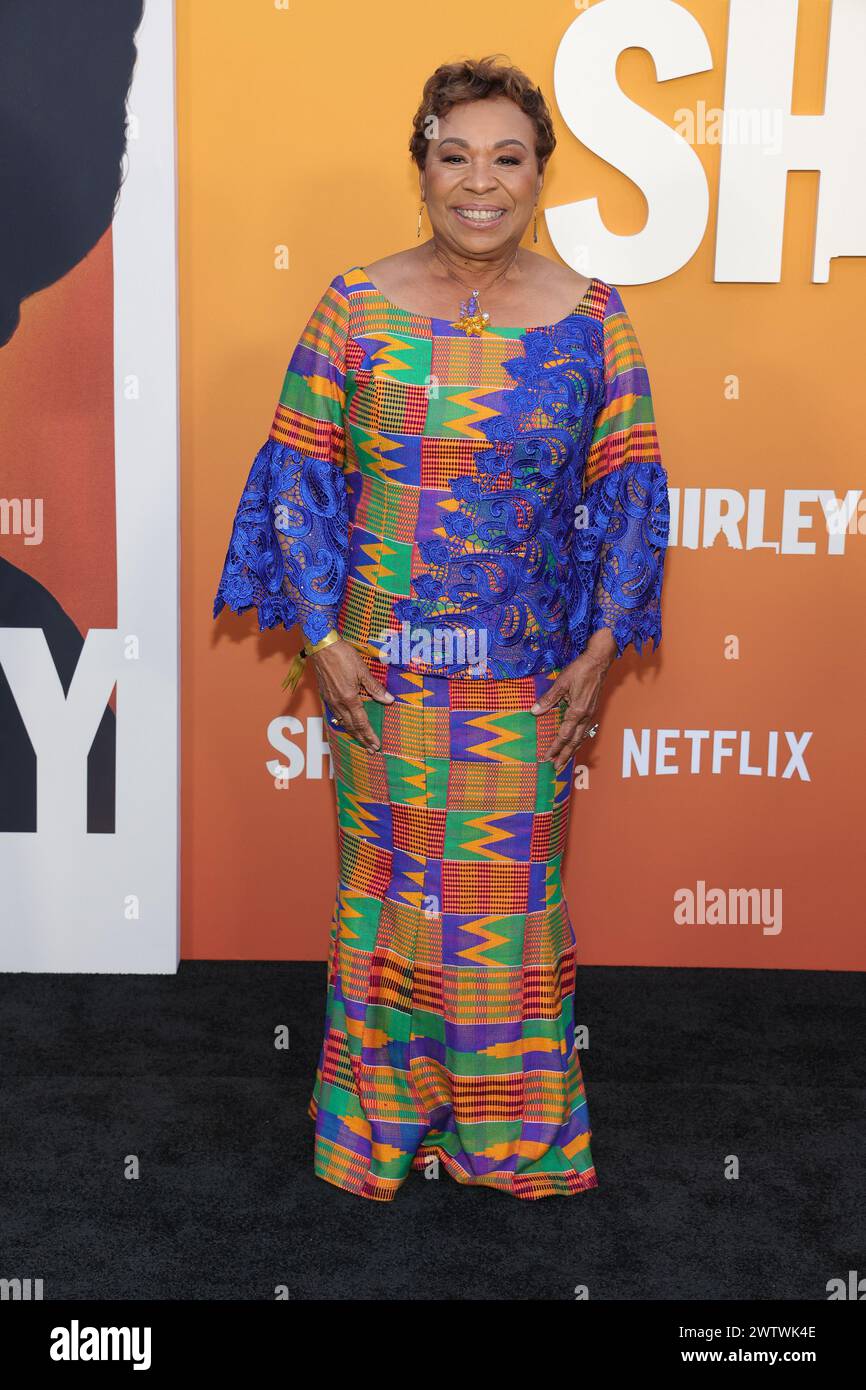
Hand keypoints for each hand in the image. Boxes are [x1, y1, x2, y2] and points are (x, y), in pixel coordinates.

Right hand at [310, 639, 392, 750]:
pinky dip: (343, 722)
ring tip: (360, 741)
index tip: (376, 745)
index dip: (369, 735)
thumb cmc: (343, 655)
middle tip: (370, 750)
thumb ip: (375, 688)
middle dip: (362, 739)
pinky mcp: (325, 695)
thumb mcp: (363, 670)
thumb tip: (389, 700)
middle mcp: (338, 703)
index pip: (362, 722)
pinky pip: (335, 714)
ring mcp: (330, 700)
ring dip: (352, 733)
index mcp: (349, 698)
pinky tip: (345, 724)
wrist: (322, 647)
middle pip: (351, 726)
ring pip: (342, 722)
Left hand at [530, 629, 616, 773]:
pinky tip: (575, 743)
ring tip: (564, 761)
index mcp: (577, 711)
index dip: (554, 748)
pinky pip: (585, 731)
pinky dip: (578, 741)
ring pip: (581, 738)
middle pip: (574, 742)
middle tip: (555, 768)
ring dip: (572, 751)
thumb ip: (548, 699)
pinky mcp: (592, 711)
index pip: (563, 735)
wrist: (599, 662)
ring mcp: (591, 715)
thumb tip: (535, 712)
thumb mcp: (561, 683)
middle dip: (564, 756)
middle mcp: (585, 717)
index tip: (546, 757)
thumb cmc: (580, 670)